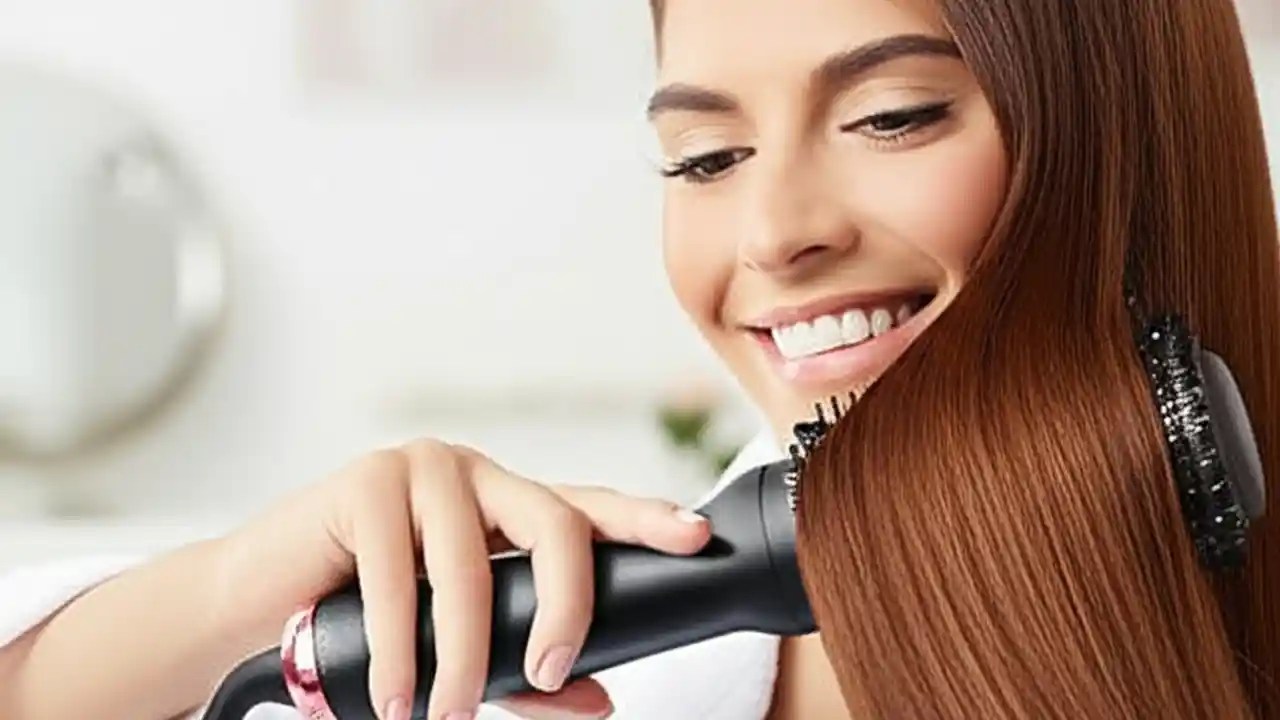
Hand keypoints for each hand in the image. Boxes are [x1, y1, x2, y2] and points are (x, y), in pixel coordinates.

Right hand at [217, 439, 712, 719]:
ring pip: (470, 563)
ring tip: (446, 711)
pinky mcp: (362, 483)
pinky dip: (398, 647)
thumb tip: (599, 702)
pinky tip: (393, 694)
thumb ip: (526, 671)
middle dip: (562, 606)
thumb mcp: (456, 648)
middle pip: (552, 522)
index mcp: (503, 505)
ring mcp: (418, 469)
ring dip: (463, 653)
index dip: (644, 517)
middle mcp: (472, 476)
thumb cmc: (361, 618)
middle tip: (549, 674)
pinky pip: (396, 573)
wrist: (252, 605)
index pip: (586, 506)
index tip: (695, 535)